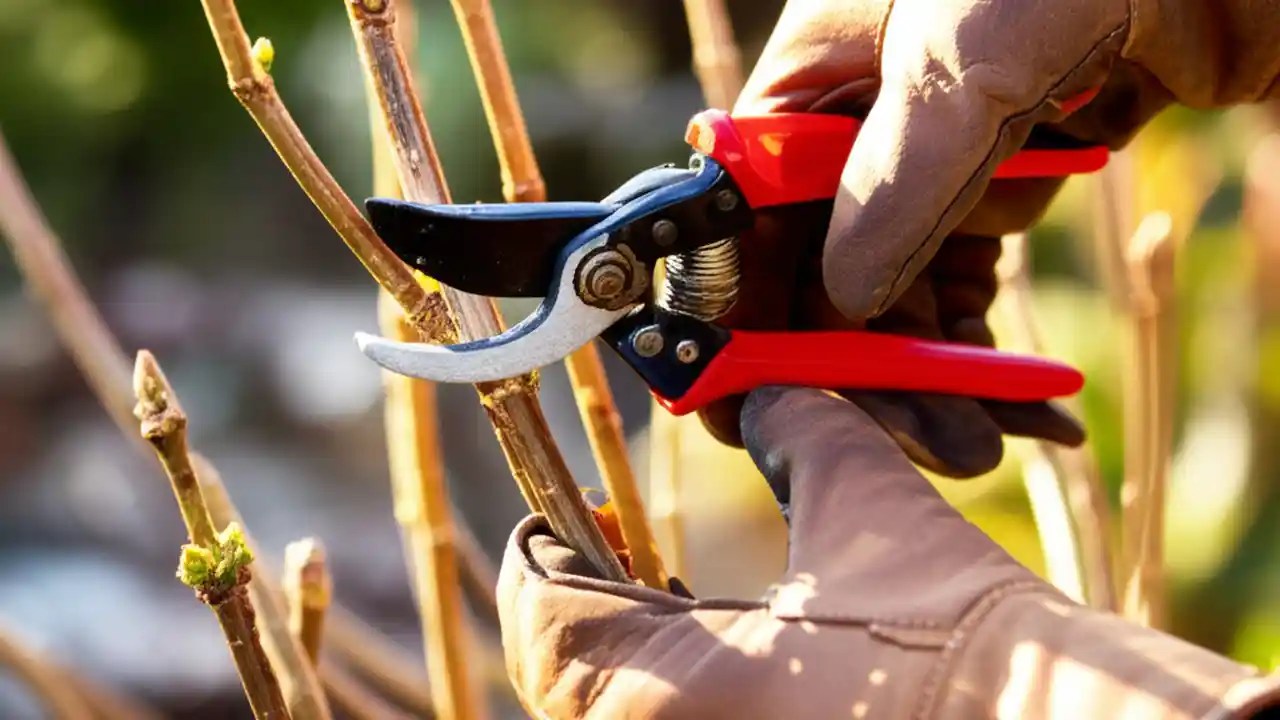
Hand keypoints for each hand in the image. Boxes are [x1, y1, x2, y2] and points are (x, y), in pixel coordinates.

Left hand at [498, 387, 1279, 718]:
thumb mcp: (866, 505)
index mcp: (660, 688)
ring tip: (669, 600)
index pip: (542, 612)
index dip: (546, 552)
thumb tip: (769, 386)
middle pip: (564, 675)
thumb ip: (799, 426)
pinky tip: (731, 659)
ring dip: (625, 655)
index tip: (567, 517)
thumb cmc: (963, 635)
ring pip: (612, 711)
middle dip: (583, 605)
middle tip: (615, 555)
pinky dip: (677, 692)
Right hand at [695, 0, 1279, 477]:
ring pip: (895, 297)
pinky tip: (1027, 401)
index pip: (745, 212)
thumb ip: (890, 185)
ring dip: (932, 376)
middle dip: (865, 366)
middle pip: (822, 273)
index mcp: (815, 77)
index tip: (751, 401)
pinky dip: (985, 350)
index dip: (744, 309)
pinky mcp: (1003, 188)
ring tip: (984, 439)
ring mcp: (934, 162)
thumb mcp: (961, 64)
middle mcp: (859, 126)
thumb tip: (840, 302)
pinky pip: (966, 289)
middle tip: (931, 441)